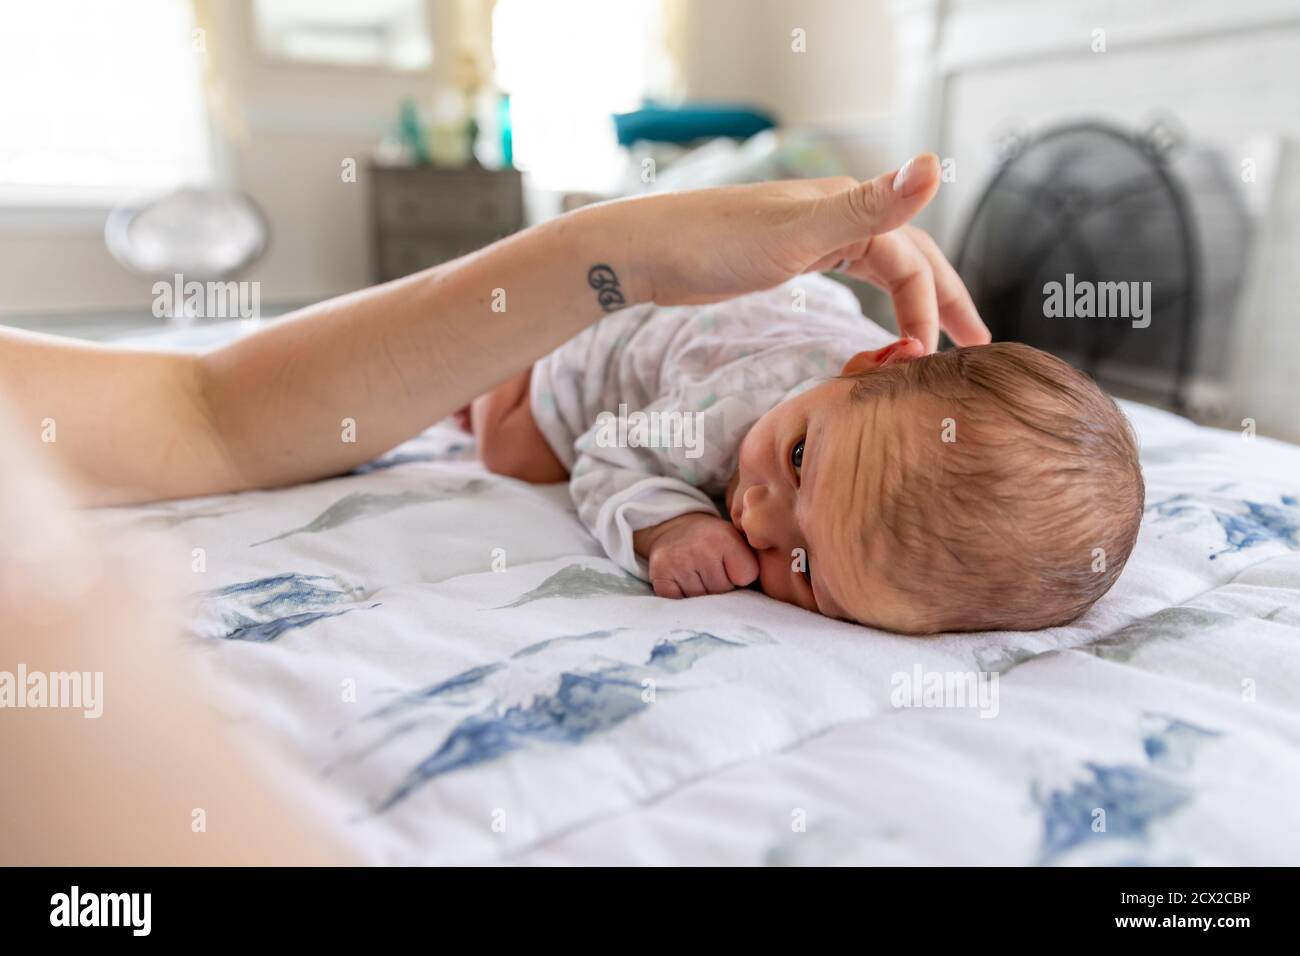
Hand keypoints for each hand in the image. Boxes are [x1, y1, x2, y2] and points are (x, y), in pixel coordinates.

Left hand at [593, 153, 988, 353]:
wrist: (646, 251)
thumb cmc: (713, 242)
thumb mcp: (797, 231)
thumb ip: (867, 207)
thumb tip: (932, 164)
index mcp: (848, 206)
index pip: (913, 264)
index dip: (931, 311)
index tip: (928, 363)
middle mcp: (838, 212)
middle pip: (911, 259)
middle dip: (946, 301)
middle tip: (978, 347)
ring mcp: (814, 233)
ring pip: (885, 268)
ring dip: (916, 301)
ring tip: (935, 338)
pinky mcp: (791, 254)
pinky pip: (854, 273)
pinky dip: (879, 296)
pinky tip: (878, 314)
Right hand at [633, 512, 758, 598]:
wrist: (673, 529)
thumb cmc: (712, 541)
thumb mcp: (736, 539)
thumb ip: (754, 560)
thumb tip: (773, 593)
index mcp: (723, 538)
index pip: (746, 577)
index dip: (740, 576)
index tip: (731, 564)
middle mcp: (700, 549)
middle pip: (724, 591)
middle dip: (722, 586)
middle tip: (711, 569)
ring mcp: (677, 563)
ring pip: (703, 600)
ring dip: (703, 593)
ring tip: (697, 575)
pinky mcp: (660, 577)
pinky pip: (681, 603)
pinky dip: (684, 598)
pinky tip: (683, 581)